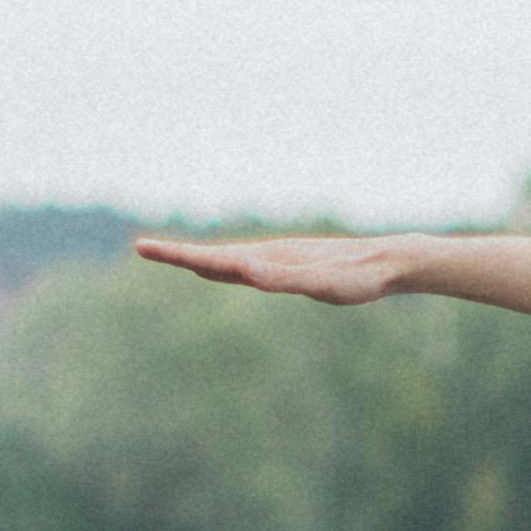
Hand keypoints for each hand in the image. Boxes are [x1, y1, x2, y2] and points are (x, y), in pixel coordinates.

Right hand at [136, 232, 401, 306]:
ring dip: (200, 260)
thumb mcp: (320, 283)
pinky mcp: (293, 267)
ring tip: (175, 258)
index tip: (144, 246)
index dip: (177, 255)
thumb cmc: (356, 278)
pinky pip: (251, 267)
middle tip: (143, 248)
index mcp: (267, 260)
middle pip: (214, 256)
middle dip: (178, 254)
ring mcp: (279, 261)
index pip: (213, 258)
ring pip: (231, 260)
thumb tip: (244, 269)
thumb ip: (283, 278)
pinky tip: (228, 269)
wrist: (387, 263)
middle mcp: (268, 256)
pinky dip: (228, 267)